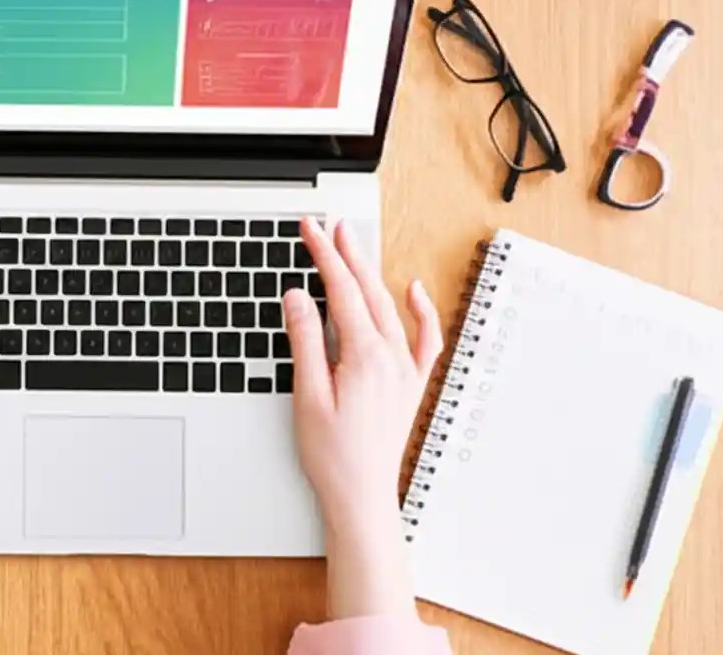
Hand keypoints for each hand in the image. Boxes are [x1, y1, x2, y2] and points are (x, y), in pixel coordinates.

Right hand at [283, 218, 441, 617]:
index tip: (310, 230)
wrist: (362, 494)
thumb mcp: (307, 396)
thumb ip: (305, 342)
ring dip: (370, 274)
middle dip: (346, 254)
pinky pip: (424, 338)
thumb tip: (299, 298)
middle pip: (367, 291)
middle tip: (328, 227)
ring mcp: (405, 370)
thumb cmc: (332, 455)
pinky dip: (421, 310)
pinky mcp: (410, 384)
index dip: (324, 256)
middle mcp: (391, 358)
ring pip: (389, 307)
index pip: (341, 291)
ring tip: (353, 248)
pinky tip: (412, 290)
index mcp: (364, 357)